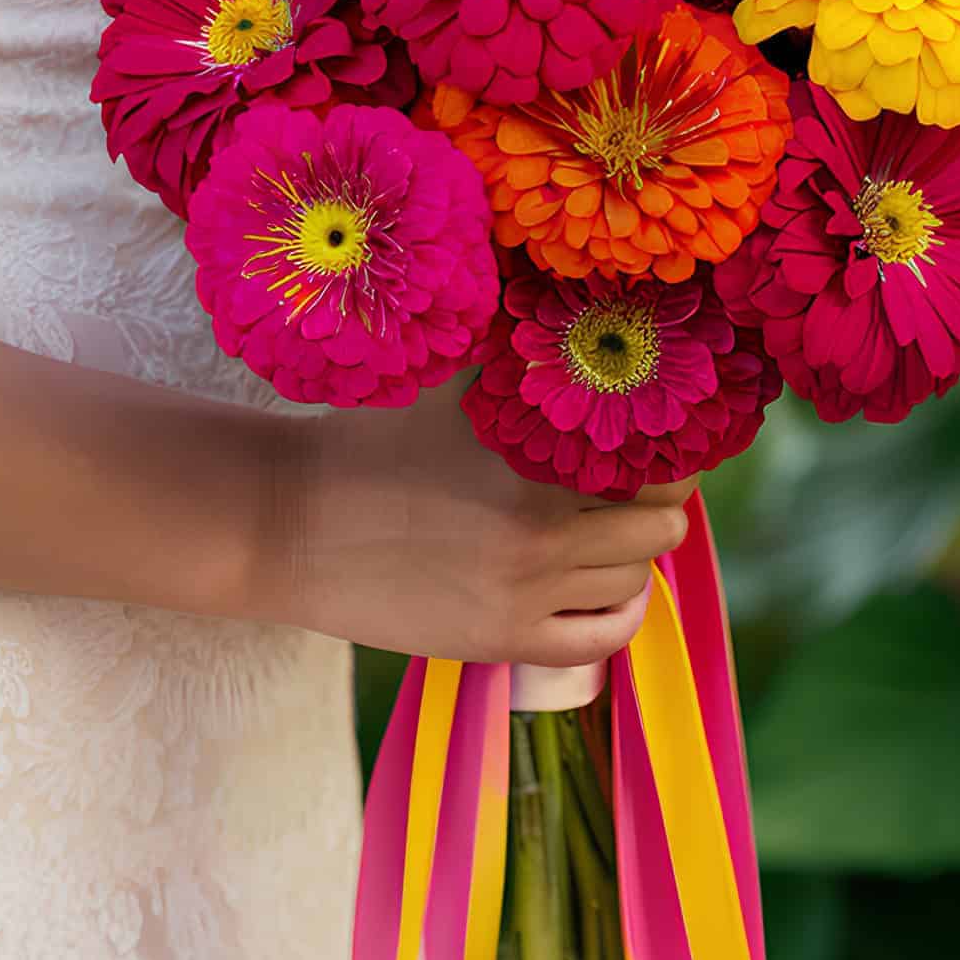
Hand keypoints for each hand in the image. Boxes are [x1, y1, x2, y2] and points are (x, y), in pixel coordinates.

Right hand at [263, 385, 692, 665]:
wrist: (290, 522)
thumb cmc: (370, 442)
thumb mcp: (451, 384)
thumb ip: (520, 359)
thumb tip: (591, 321)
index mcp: (534, 449)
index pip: (658, 457)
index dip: (668, 449)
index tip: (656, 443)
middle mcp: (543, 519)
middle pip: (662, 522)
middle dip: (655, 502)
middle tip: (630, 489)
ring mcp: (526, 586)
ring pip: (636, 578)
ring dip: (631, 555)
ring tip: (605, 534)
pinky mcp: (504, 638)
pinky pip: (603, 637)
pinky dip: (620, 612)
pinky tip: (609, 590)